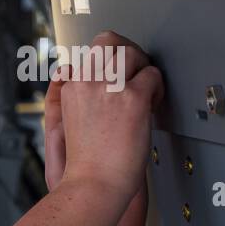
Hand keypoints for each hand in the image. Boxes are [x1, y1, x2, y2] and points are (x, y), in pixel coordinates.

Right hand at [43, 31, 162, 199]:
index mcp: (71, 87)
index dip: (109, 59)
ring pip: (131, 52)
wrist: (93, 185)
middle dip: (126, 50)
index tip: (119, 74)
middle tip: (137, 70)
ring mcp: (110, 87)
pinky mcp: (132, 98)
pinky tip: (152, 104)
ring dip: (144, 66)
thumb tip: (86, 76)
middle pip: (108, 40)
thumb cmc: (86, 164)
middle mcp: (88, 81)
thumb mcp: (66, 122)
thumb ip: (74, 95)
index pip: (90, 52)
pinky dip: (158, 87)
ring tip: (146, 87)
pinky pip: (152, 75)